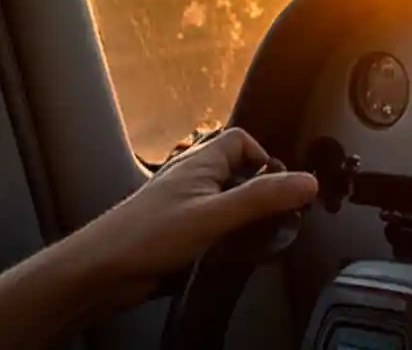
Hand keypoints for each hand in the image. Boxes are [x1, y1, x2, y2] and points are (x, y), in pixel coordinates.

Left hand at [60, 128, 318, 305]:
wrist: (102, 271)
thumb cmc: (148, 235)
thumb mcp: (215, 214)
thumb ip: (262, 198)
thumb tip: (309, 182)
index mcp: (201, 162)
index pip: (242, 141)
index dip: (264, 158)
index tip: (280, 187)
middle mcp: (193, 178)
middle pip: (238, 171)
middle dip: (259, 192)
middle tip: (275, 216)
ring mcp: (184, 205)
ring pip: (226, 201)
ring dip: (244, 217)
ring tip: (255, 237)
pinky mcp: (179, 232)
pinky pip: (214, 225)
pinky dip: (228, 236)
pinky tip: (231, 253)